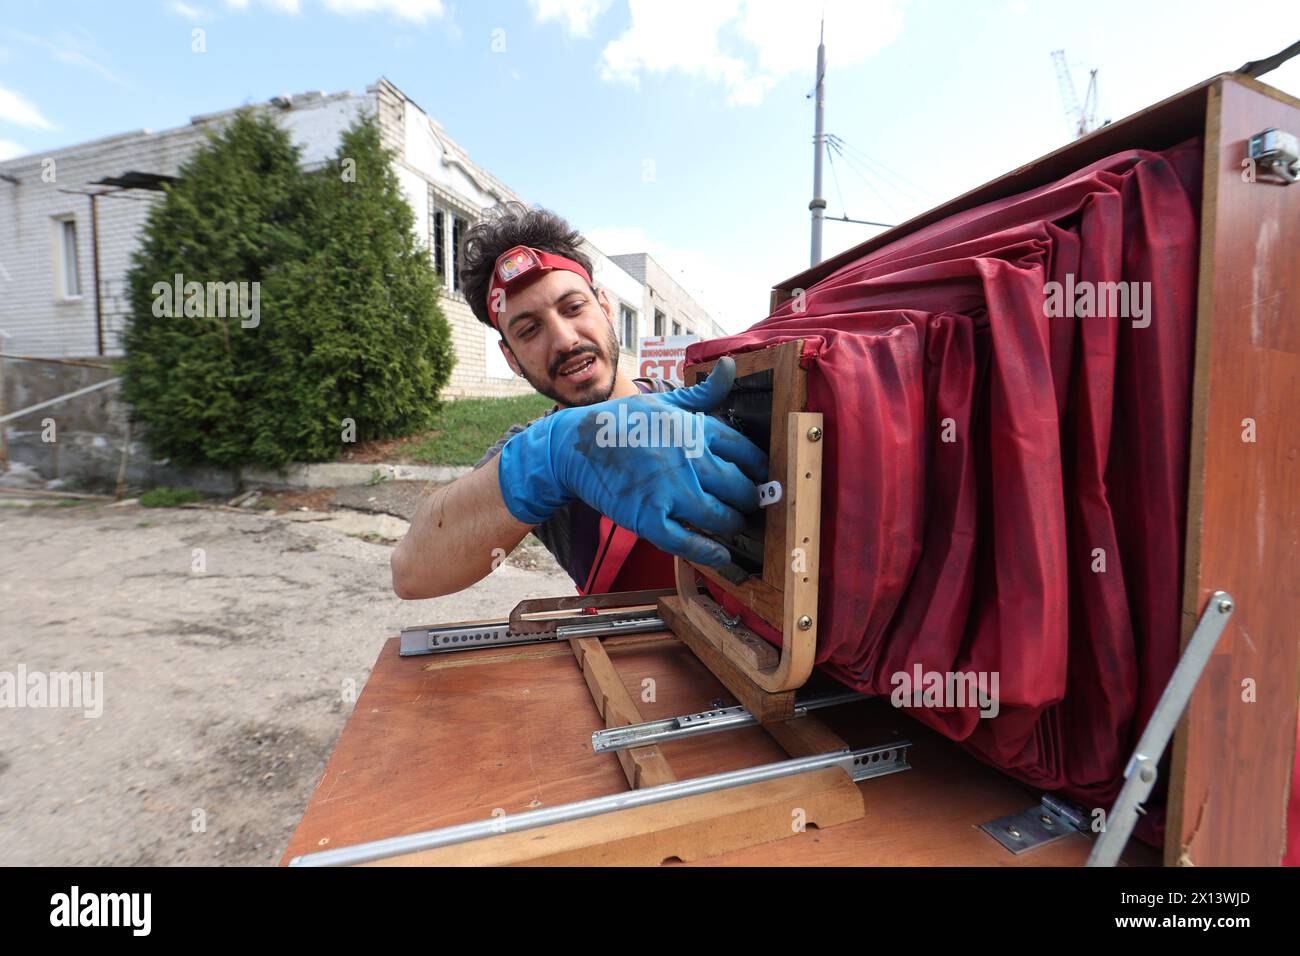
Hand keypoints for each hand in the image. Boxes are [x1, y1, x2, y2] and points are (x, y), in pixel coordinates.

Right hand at [496, 357, 767, 565]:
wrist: (574, 446)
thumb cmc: (622, 423)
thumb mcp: (663, 400)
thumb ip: (703, 393)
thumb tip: (732, 367)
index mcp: (694, 429)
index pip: (745, 451)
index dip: (761, 468)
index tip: (767, 478)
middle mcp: (687, 459)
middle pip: (740, 487)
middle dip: (753, 500)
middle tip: (756, 507)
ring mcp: (668, 490)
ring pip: (720, 517)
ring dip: (735, 525)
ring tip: (738, 526)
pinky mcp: (648, 518)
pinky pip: (688, 542)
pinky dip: (710, 553)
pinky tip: (722, 556)